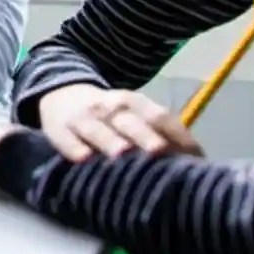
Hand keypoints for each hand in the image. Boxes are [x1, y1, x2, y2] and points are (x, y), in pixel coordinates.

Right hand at [38, 84, 201, 160]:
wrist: (60, 92)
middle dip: (144, 136)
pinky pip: (64, 137)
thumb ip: (159, 131)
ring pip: (97, 128)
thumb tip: (196, 160)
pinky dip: (73, 147)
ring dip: (110, 140)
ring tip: (121, 154)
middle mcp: (109, 106)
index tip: (193, 156)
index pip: (158, 115)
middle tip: (158, 151)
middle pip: (129, 120)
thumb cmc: (108, 115)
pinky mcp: (57, 128)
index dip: (176, 134)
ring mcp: (82, 117)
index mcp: (133, 101)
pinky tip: (82, 159)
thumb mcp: (133, 114)